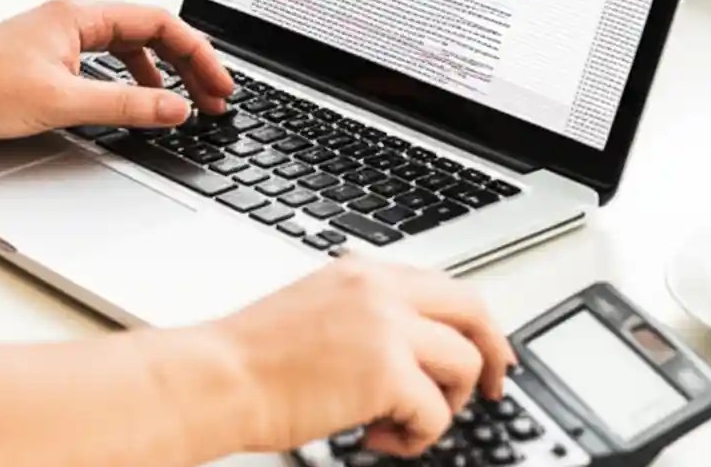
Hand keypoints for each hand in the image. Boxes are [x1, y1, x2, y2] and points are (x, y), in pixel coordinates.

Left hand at [0, 0, 233, 139]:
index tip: (219, 85)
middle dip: (189, 65)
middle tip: (215, 97)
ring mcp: (63, 38)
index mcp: (81, 14)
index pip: (162, 23)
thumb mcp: (64, 101)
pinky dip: (135, 80)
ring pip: (133, 48)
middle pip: (153, 33)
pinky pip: (110, 62)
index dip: (198, 55)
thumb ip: (127, 105)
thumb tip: (175, 108)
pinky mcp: (52, 60)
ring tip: (186, 102)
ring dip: (165, 74)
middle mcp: (75, 19)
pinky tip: (139, 101)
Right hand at [214, 259, 515, 456]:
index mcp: (365, 272)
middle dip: (493, 355)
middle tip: (492, 390)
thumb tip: (413, 349)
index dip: (474, 323)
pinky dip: (417, 437)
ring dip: (444, 404)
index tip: (485, 350)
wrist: (216, 378)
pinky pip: (437, 414)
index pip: (445, 286)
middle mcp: (382, 290)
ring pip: (464, 365)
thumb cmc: (251, 357)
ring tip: (400, 421)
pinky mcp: (387, 372)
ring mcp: (388, 328)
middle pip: (474, 312)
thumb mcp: (317, 307)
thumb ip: (367, 314)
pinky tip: (379, 437)